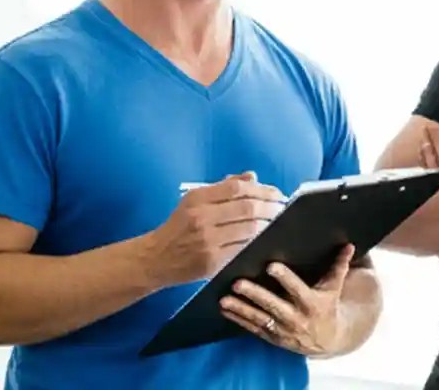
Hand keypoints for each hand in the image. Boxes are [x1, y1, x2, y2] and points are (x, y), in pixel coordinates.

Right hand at [147, 172, 285, 285]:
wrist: (156, 258)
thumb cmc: (178, 227)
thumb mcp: (193, 201)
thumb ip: (223, 188)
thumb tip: (252, 177)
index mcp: (197, 198)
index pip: (237, 188)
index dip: (262, 189)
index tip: (276, 193)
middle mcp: (202, 217)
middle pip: (247, 208)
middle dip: (271, 207)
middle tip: (283, 208)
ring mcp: (207, 241)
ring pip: (249, 230)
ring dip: (268, 225)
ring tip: (277, 222)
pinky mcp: (212, 262)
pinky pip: (243, 249)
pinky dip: (257, 243)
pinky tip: (264, 239)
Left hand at [221, 245, 355, 356]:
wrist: (328, 340)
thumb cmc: (328, 305)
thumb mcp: (334, 287)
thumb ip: (339, 266)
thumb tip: (349, 245)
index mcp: (312, 303)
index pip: (297, 288)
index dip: (285, 278)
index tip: (271, 266)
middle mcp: (296, 318)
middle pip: (273, 305)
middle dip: (255, 294)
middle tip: (237, 282)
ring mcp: (283, 330)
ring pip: (259, 318)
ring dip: (241, 309)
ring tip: (224, 299)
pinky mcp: (273, 337)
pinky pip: (253, 328)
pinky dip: (238, 319)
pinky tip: (224, 309)